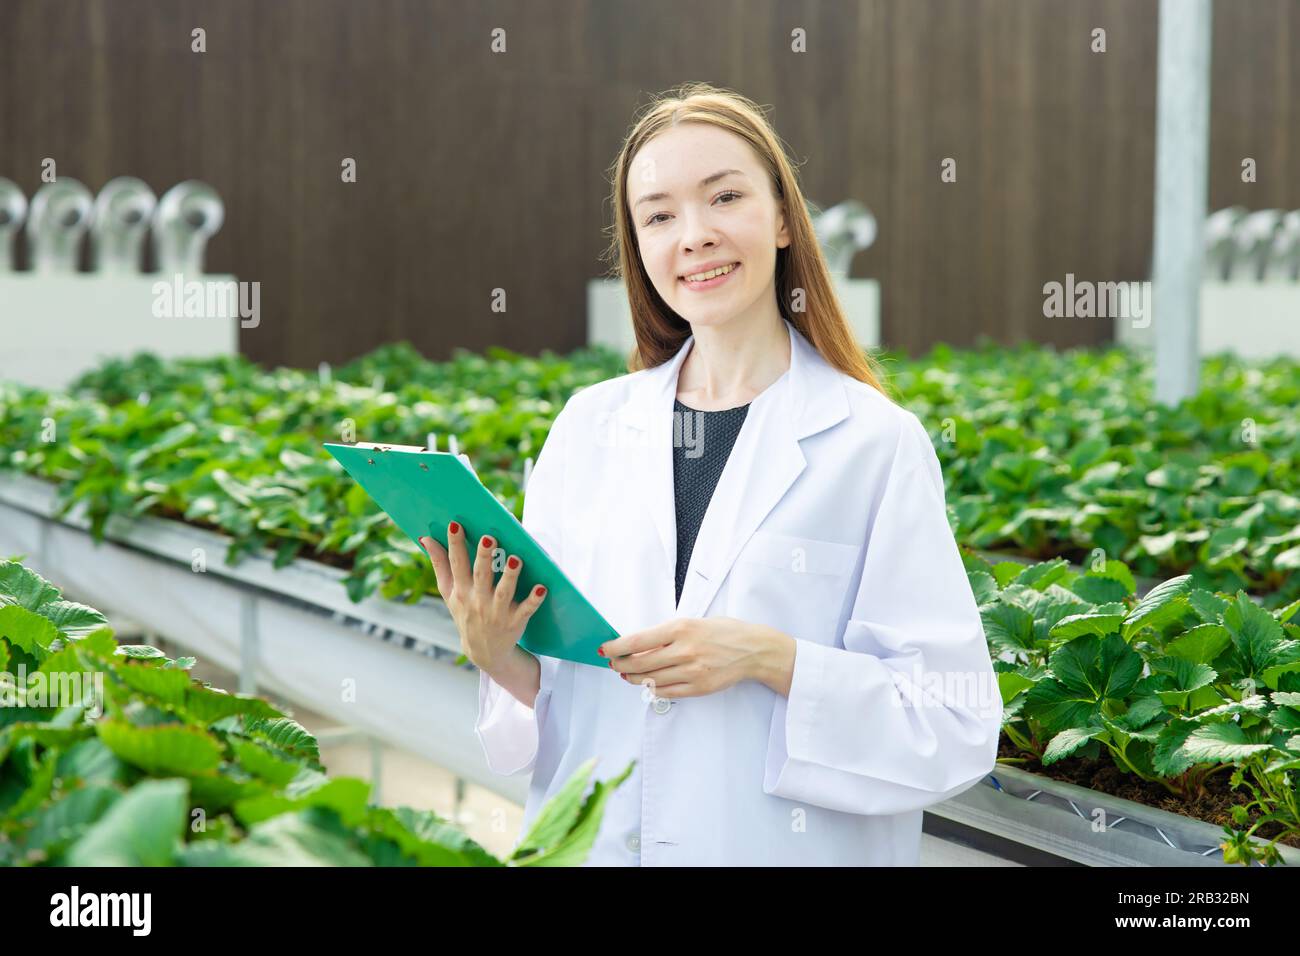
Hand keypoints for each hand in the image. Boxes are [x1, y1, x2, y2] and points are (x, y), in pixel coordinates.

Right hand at [419, 521, 546, 671]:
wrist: (484, 652)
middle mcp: (478, 600)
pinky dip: (534, 600)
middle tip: (489, 538)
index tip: (455, 524)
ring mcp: (497, 612)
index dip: (455, 544)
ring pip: (504, 592)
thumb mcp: (449, 592)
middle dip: (484, 557)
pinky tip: (541, 588)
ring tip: (515, 560)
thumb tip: (425, 538)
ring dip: (510, 576)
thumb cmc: (466, 612)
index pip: (457, 564)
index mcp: (461, 591)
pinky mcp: (516, 621)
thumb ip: (439, 564)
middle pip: (481, 575)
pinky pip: (526, 609)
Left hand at [598, 617, 773, 698]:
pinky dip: (651, 689)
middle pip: (639, 663)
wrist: (754, 649)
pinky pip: (666, 692)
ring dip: (632, 678)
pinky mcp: (699, 687)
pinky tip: (647, 684)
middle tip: (613, 663)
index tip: (606, 649)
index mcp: (681, 628)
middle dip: (620, 665)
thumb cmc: (724, 632)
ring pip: (650, 679)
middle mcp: (685, 650)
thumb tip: (637, 645)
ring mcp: (692, 671)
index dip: (616, 647)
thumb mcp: (694, 622)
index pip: (638, 641)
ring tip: (626, 674)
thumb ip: (667, 633)